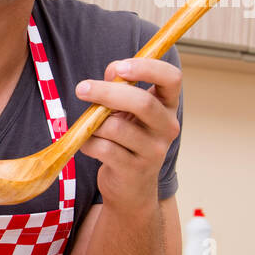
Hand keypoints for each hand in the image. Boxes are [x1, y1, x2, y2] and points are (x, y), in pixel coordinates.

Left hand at [74, 58, 180, 215]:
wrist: (130, 188)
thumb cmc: (126, 141)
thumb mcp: (126, 112)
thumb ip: (121, 89)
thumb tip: (112, 72)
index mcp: (167, 106)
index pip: (172, 78)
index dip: (147, 68)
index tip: (119, 66)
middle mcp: (167, 127)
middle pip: (142, 102)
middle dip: (107, 92)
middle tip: (82, 88)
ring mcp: (154, 150)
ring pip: (116, 127)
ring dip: (93, 124)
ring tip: (88, 128)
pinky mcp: (134, 169)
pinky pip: (104, 148)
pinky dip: (88, 143)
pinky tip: (87, 144)